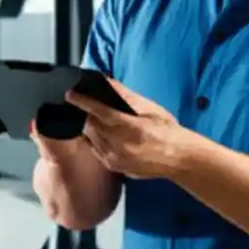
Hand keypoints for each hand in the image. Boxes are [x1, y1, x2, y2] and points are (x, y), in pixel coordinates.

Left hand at [65, 78, 192, 179]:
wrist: (178, 158)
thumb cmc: (167, 130)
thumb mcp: (150, 108)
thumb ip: (126, 96)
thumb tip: (108, 82)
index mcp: (128, 127)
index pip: (98, 111)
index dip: (82, 101)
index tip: (70, 94)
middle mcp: (118, 144)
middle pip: (91, 125)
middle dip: (84, 114)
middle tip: (81, 104)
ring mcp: (114, 158)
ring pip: (90, 138)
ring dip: (88, 127)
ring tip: (90, 117)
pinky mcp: (113, 166)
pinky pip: (95, 150)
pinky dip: (93, 140)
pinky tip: (98, 134)